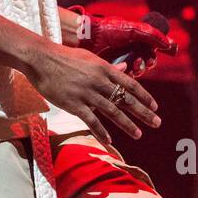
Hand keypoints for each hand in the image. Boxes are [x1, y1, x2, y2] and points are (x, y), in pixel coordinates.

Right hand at [20, 40, 159, 145]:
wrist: (41, 59)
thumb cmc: (64, 57)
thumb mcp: (89, 58)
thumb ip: (108, 66)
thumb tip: (125, 68)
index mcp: (104, 68)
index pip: (130, 84)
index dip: (144, 96)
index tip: (155, 106)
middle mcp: (99, 81)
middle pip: (126, 99)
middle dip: (143, 112)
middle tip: (156, 123)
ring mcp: (87, 93)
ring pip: (112, 111)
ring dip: (127, 124)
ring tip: (138, 134)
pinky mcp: (74, 103)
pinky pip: (91, 120)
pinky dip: (101, 131)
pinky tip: (109, 140)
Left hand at [69, 6, 177, 80]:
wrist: (88, 36)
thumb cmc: (110, 30)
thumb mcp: (133, 30)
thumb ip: (152, 35)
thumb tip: (169, 43)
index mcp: (136, 41)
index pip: (150, 53)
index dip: (152, 58)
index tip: (151, 59)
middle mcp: (129, 52)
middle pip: (144, 64)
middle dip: (145, 66)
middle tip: (139, 64)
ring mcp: (120, 62)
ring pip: (135, 72)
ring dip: (137, 71)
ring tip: (132, 68)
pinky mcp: (112, 71)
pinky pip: (124, 78)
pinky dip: (126, 77)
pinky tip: (124, 73)